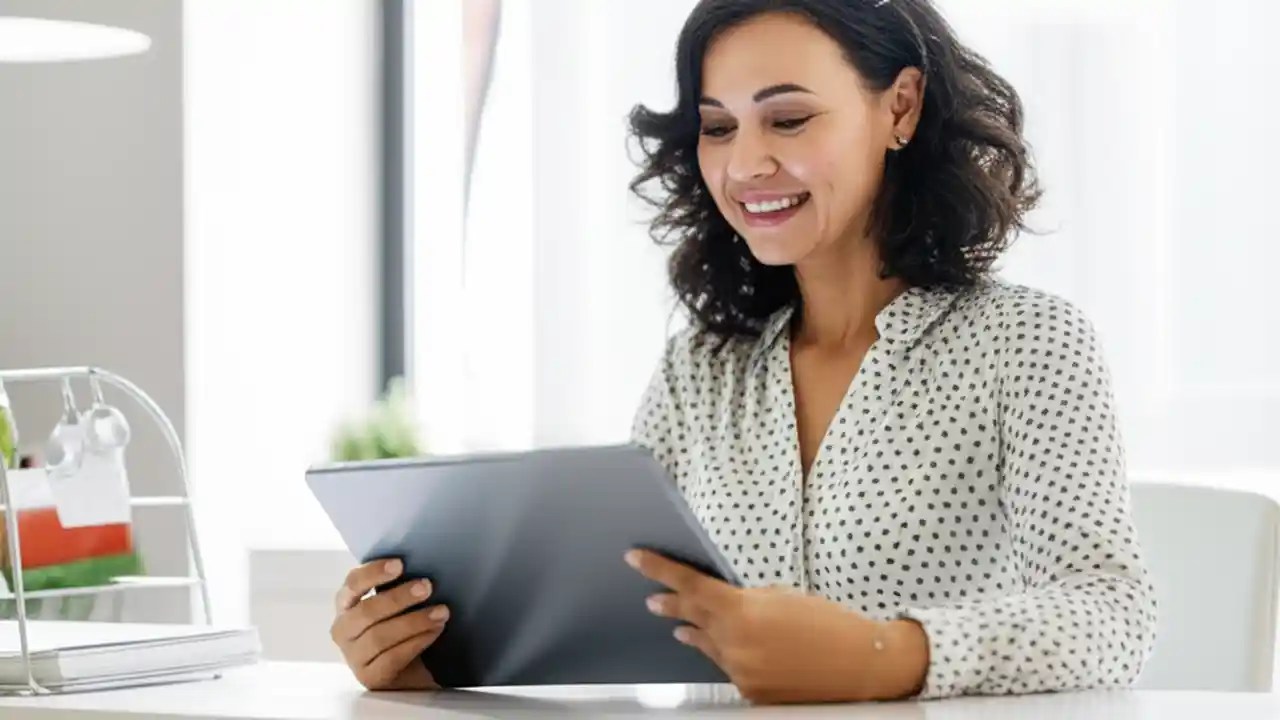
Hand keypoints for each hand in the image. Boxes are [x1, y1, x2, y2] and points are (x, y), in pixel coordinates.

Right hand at [330, 559, 449, 689]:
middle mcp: (343, 630)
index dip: (373, 573)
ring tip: (441, 612)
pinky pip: (392, 658)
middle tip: (427, 586)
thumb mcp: (396, 606)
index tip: (400, 564)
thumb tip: (421, 563)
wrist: (411, 673)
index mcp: (346, 605)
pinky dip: (417, 641)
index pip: (352, 584)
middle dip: (399, 597)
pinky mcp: (370, 678)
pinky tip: (435, 631)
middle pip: (366, 612)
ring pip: (380, 636)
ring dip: (414, 621)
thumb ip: (397, 587)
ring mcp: (354, 657)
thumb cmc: (402, 630)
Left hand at [625, 550, 928, 703]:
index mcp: (742, 612)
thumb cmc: (828, 622)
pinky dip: (724, 654)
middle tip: (652, 598)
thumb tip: (721, 602)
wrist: (860, 664)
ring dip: (695, 632)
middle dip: (671, 605)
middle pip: (692, 618)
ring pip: (709, 646)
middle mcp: (734, 645)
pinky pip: (729, 667)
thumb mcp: (782, 596)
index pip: (689, 587)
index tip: (635, 558)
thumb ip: (745, 599)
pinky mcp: (750, 693)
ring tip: (679, 625)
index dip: (659, 570)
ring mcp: (740, 672)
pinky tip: (721, 648)